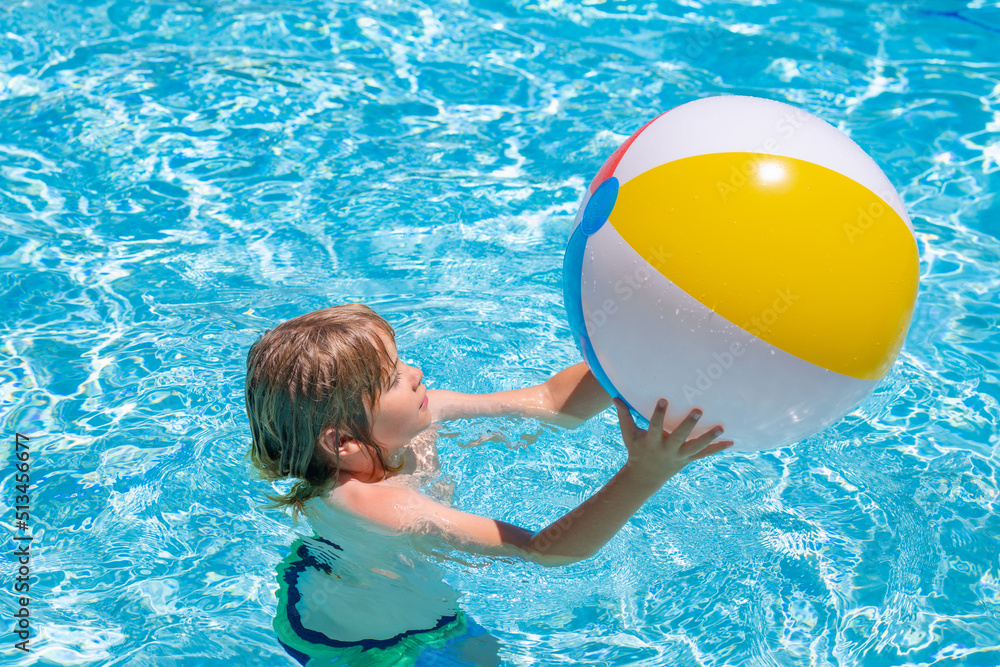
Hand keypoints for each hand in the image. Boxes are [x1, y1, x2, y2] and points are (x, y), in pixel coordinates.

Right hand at [613, 397, 732, 483]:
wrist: (645, 476)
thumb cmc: (636, 451)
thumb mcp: (628, 435)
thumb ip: (624, 416)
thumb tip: (615, 396)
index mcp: (652, 442)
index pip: (654, 426)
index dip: (658, 414)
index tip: (663, 400)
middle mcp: (667, 450)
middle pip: (679, 437)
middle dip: (688, 425)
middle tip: (698, 411)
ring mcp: (679, 456)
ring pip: (696, 447)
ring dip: (709, 438)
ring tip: (721, 428)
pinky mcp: (688, 459)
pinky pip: (704, 454)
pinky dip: (717, 449)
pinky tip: (731, 442)